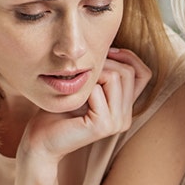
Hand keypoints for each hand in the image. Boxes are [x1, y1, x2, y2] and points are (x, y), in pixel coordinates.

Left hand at [20, 47, 151, 161]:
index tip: (107, 51)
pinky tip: (73, 99)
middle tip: (82, 72)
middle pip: (128, 72)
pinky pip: (99, 90)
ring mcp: (117, 123)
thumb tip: (113, 45)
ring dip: (93, 74)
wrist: (41, 139)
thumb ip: (105, 73)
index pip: (143, 74)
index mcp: (125, 108)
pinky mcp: (103, 125)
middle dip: (104, 64)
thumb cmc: (58, 110)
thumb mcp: (87, 86)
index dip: (129, 57)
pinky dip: (84, 88)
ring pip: (116, 77)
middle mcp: (125, 117)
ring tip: (78, 87)